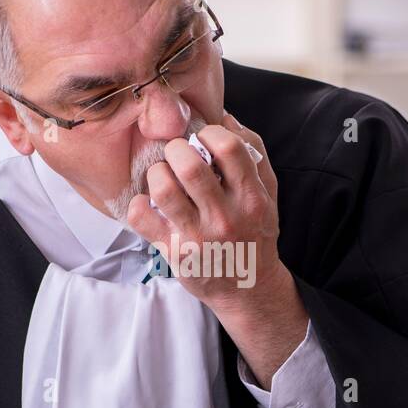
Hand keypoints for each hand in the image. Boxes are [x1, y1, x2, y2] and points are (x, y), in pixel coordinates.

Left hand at [127, 112, 281, 312]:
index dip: (210, 133)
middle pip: (190, 166)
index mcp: (251, 199)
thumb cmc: (255, 234)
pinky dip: (139, 205)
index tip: (204, 139)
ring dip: (157, 173)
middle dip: (176, 149)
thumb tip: (225, 117)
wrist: (248, 289)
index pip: (229, 148)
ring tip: (162, 176)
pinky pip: (142, 218)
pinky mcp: (174, 253)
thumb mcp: (268, 195)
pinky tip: (149, 204)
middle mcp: (226, 218)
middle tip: (176, 155)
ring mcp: (198, 238)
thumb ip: (254, 155)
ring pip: (163, 189)